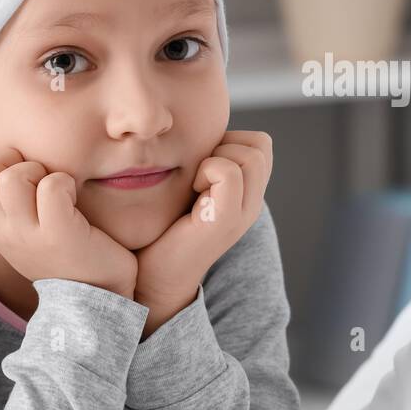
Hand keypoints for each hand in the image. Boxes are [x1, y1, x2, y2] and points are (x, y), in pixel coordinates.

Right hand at [0, 147, 137, 298]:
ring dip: (41, 172)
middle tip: (39, 181)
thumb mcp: (21, 230)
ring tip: (56, 191)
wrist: (91, 298)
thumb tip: (1, 159)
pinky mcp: (57, 235)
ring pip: (12, 177)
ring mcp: (25, 235)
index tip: (24, 179)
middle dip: (16, 162)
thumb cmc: (60, 253)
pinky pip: (51, 187)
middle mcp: (0, 230)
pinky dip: (66, 183)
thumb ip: (5, 201)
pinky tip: (74, 201)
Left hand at [133, 130, 272, 314]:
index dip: (229, 140)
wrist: (149, 280)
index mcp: (244, 194)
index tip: (199, 163)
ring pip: (251, 155)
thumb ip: (197, 164)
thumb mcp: (183, 189)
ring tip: (195, 183)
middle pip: (261, 145)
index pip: (260, 144)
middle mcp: (250, 204)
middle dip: (225, 144)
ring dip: (216, 157)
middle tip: (197, 172)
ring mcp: (242, 214)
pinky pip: (229, 173)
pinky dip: (207, 170)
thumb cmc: (157, 233)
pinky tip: (192, 192)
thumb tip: (189, 130)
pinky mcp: (224, 222)